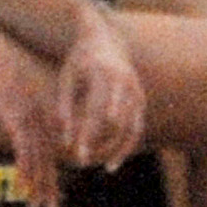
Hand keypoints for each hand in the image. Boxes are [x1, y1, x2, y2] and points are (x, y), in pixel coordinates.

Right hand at [0, 26, 66, 206]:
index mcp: (36, 120)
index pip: (47, 154)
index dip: (47, 176)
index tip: (50, 195)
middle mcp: (38, 123)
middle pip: (47, 161)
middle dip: (48, 187)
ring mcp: (29, 121)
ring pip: (38, 161)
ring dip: (38, 185)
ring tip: (39, 205)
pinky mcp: (17, 119)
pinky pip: (24, 151)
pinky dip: (25, 171)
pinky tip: (25, 187)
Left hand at [53, 8, 146, 174]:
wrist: (106, 40)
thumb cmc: (80, 61)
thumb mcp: (67, 79)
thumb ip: (65, 109)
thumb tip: (65, 141)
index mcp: (104, 75)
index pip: (96, 113)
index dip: (87, 136)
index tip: (76, 155)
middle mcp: (125, 83)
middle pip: (117, 124)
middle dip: (103, 146)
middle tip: (85, 162)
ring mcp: (137, 91)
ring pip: (133, 127)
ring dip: (120, 148)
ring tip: (106, 167)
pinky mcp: (141, 98)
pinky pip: (138, 126)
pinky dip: (129, 143)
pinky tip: (115, 156)